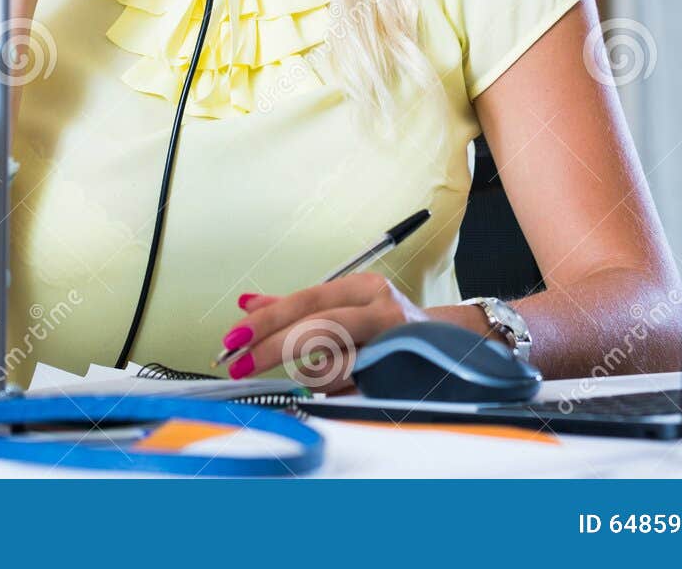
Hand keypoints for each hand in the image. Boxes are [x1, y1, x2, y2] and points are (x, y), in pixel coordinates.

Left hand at [221, 273, 429, 391]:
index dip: (266, 321)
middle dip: (272, 349)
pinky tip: (345, 386)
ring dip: (313, 378)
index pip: (306, 300)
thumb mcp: (342, 307)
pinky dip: (336, 394)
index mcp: (364, 287)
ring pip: (332, 367)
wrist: (449, 346)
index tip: (233, 339)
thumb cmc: (384, 327)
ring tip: (321, 375)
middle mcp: (383, 310)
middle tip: (240, 366)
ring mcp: (395, 345)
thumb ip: (293, 308)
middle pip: (317, 329)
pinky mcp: (400, 379)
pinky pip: (349, 394)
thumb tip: (245, 304)